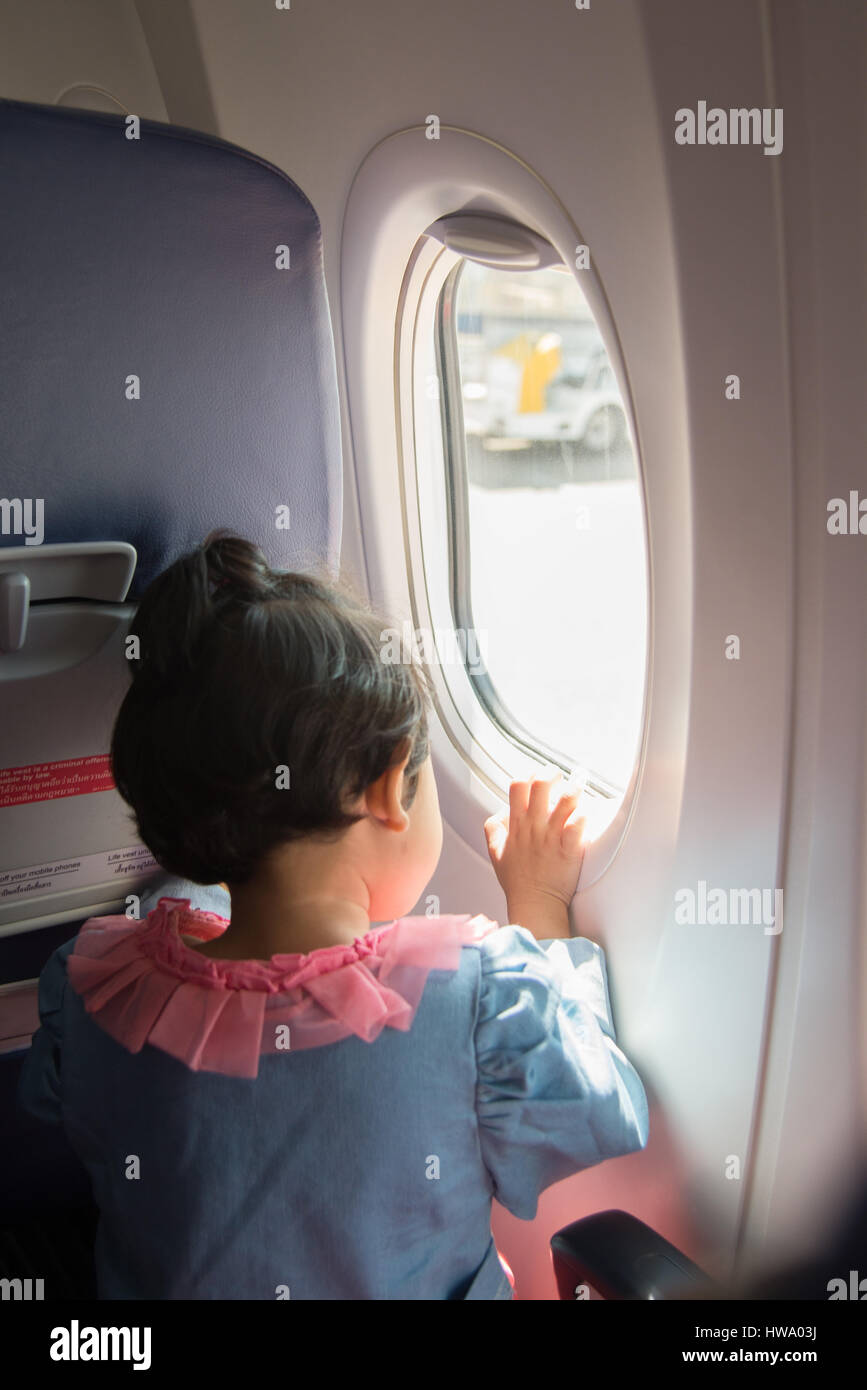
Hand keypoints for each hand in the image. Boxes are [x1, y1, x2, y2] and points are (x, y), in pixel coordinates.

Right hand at [483, 772, 586, 936]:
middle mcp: (533, 827)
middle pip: (540, 784)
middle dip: (552, 773)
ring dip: (574, 790)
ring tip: (577, 792)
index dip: (529, 774)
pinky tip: (587, 815)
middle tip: (560, 778)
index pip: (517, 786)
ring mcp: (552, 838)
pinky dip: (586, 814)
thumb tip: (501, 811)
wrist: (535, 904)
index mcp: (516, 825)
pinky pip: (580, 824)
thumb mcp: (495, 852)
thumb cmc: (518, 881)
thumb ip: (493, 828)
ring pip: (566, 800)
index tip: (538, 776)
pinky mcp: (569, 850)